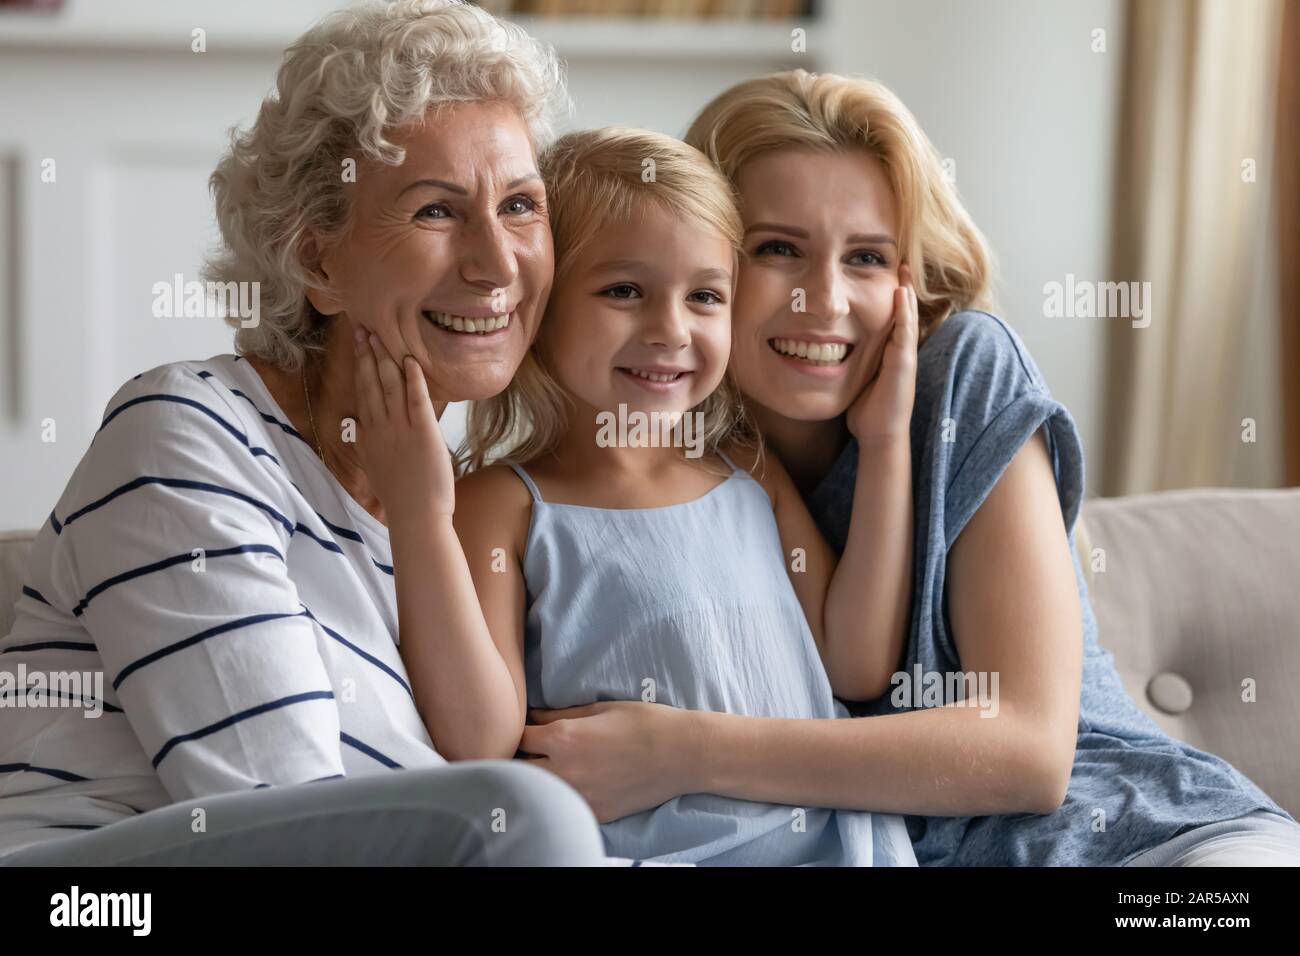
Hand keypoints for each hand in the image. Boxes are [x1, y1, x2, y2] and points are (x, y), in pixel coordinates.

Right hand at [353, 327, 454, 519]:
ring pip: (390, 387)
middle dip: (367, 353)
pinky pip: (416, 401)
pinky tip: (410, 360)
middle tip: (362, 327)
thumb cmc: (401, 495)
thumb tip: (359, 425)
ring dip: (385, 359)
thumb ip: (367, 442)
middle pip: (371, 382)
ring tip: (381, 335)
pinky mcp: (424, 434)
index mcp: (370, 433)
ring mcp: (401, 429)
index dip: (360, 364)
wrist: (416, 516)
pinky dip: (413, 380)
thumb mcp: (376, 465)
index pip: (362, 391)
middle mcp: (381, 427)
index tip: (357, 343)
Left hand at [521, 701, 694, 823]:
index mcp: (564, 738)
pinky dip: (565, 796)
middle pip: (521, 770)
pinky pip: (566, 806)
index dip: (522, 731)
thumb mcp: (600, 708)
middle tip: (536, 751)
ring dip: (540, 781)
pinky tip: (577, 784)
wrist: (681, 754)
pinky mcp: (595, 813)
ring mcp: (579, 796)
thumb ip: (561, 714)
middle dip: (523, 759)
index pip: (520, 737)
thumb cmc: (644, 722)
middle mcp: (565, 770)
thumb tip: (535, 717)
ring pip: (540, 792)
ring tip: (554, 768)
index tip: (531, 730)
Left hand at [846, 264, 918, 443]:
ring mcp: (905, 357)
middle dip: (903, 287)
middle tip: (901, 262)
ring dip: (906, 293)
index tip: (887, 275)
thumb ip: (852, 364)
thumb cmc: (867, 412)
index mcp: (891, 355)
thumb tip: (828, 354)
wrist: (879, 435)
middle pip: (904, 313)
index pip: (893, 319)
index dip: (892, 298)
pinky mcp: (904, 364)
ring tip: (904, 269)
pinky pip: (905, 333)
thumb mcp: (857, 380)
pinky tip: (901, 294)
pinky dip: (904, 312)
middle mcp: (902, 353)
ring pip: (908, 318)